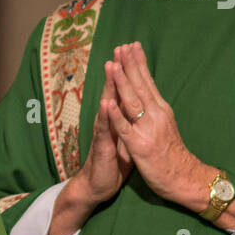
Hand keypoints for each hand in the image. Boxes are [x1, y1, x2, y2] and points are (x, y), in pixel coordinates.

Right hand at [51, 64, 132, 234]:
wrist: (98, 185)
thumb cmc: (114, 162)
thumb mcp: (127, 137)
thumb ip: (129, 121)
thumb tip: (136, 106)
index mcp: (120, 119)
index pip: (125, 90)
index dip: (129, 72)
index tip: (133, 51)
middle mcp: (109, 121)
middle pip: (115, 91)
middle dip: (119, 70)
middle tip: (121, 48)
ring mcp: (104, 133)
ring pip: (107, 105)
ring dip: (109, 86)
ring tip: (111, 66)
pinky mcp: (101, 147)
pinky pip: (104, 130)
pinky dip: (105, 116)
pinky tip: (106, 103)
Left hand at [106, 42, 217, 213]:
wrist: (184, 178)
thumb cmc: (171, 153)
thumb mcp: (164, 125)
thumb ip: (154, 109)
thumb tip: (147, 91)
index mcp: (160, 109)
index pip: (147, 81)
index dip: (138, 63)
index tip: (131, 45)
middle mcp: (156, 115)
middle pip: (140, 86)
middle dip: (129, 65)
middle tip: (121, 46)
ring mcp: (147, 130)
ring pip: (132, 102)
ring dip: (121, 83)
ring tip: (112, 65)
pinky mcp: (139, 146)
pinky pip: (124, 128)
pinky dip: (116, 115)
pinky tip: (108, 103)